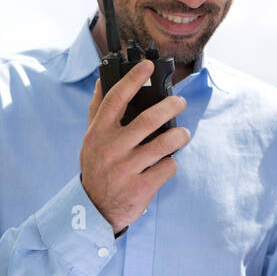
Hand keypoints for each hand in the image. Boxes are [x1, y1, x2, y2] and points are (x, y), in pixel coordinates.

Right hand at [80, 60, 189, 233]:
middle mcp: (111, 149)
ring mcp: (126, 169)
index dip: (133, 80)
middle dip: (170, 107)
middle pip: (147, 120)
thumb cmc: (98, 167)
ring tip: (183, 134)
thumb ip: (98, 112)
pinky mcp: (140, 187)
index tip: (147, 66)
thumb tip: (102, 81)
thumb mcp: (92, 140)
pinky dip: (172, 163)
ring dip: (180, 136)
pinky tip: (167, 163)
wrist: (94, 209)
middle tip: (180, 102)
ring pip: (164, 144)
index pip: (115, 100)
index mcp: (98, 133)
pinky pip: (168, 167)